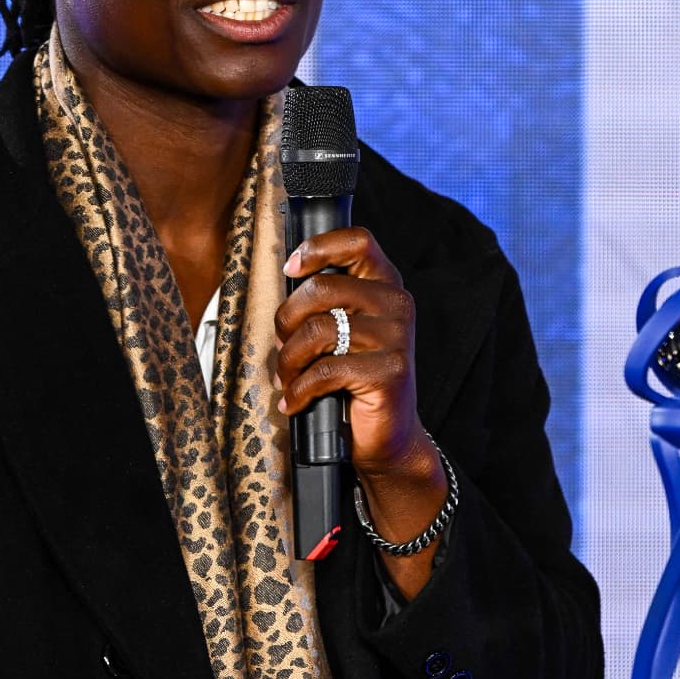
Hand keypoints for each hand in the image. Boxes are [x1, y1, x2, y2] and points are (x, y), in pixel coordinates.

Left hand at [274, 228, 448, 589]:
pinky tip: (296, 401)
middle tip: (282, 344)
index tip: (292, 268)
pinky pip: (325, 370)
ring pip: (317, 331)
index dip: (318, 248)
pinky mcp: (388, 372)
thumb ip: (328, 300)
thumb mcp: (344, 330)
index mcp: (386, 285)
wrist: (389, 437)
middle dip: (287, 319)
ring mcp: (396, 338)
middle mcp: (397, 304)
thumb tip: (287, 276)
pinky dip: (300, 389)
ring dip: (289, 360)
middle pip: (322, 288)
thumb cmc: (356, 380)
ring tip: (288, 378)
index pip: (358, 240)